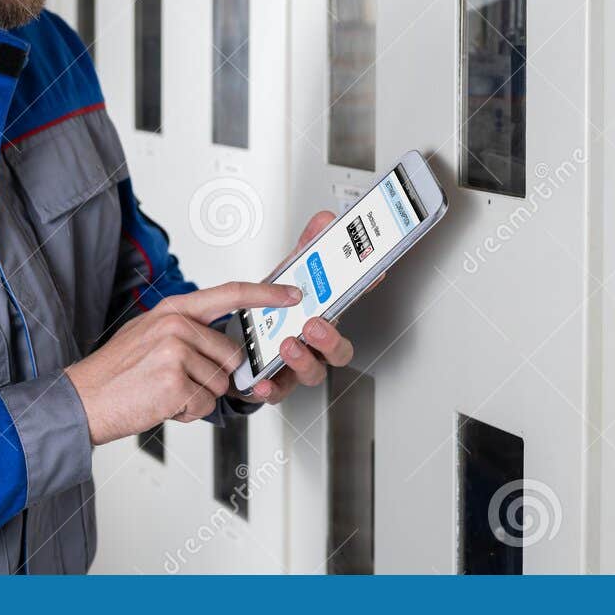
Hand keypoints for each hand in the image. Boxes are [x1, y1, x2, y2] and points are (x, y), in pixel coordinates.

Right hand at [65, 280, 302, 443]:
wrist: (84, 400)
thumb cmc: (117, 373)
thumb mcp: (149, 334)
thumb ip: (188, 332)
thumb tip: (227, 348)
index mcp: (174, 310)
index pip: (229, 294)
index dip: (266, 294)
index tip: (292, 295)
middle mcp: (177, 325)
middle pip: (232, 355)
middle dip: (214, 377)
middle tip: (179, 381)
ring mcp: (176, 351)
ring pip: (220, 383)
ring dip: (198, 397)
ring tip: (165, 392)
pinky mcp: (175, 381)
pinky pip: (204, 404)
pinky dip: (187, 413)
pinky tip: (161, 404)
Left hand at [228, 210, 377, 407]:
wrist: (242, 336)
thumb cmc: (275, 308)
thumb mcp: (289, 272)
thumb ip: (307, 246)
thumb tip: (325, 221)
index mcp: (324, 316)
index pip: (350, 305)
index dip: (364, 288)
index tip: (372, 273)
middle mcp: (315, 346)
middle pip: (340, 352)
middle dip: (331, 339)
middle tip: (315, 323)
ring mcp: (297, 366)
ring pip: (313, 374)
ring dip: (304, 361)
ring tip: (288, 345)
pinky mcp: (273, 383)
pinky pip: (276, 392)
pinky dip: (270, 389)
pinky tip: (261, 381)